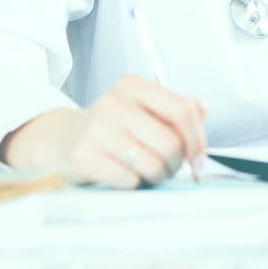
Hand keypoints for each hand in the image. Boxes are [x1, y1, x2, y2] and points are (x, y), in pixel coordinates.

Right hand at [0, 74, 208, 188]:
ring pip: (152, 164)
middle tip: (170, 168)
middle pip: (170, 142)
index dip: (198, 138)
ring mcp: (96, 127)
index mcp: (133, 84)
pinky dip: (134, 184)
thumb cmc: (113, 126)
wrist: (64, 140)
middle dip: (177, 164)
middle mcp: (114, 101)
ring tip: (149, 172)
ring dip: (158, 176)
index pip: (181, 109)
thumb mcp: (142, 108)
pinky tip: (125, 175)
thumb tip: (204, 107)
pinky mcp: (83, 155)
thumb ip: (174, 108)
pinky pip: (129, 179)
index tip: (200, 158)